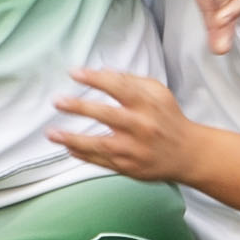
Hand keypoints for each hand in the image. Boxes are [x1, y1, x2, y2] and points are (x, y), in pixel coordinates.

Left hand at [50, 67, 206, 183]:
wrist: (187, 153)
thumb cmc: (168, 118)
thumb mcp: (157, 93)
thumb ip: (131, 81)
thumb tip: (101, 72)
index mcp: (148, 104)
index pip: (119, 87)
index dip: (96, 79)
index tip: (75, 73)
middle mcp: (141, 126)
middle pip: (107, 115)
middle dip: (79, 107)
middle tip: (58, 101)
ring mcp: (134, 149)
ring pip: (99, 144)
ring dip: (72, 139)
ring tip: (52, 133)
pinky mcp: (129, 167)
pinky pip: (101, 161)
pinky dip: (82, 154)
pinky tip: (68, 147)